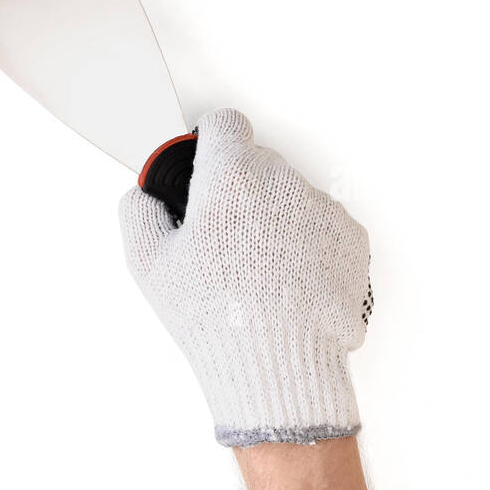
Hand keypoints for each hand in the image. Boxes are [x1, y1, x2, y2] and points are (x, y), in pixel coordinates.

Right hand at [119, 108, 370, 446]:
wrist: (278, 365)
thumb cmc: (215, 318)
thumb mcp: (148, 266)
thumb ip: (138, 213)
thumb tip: (143, 198)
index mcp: (231, 178)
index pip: (224, 123)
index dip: (209, 142)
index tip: (204, 161)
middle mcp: (283, 182)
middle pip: (258, 162)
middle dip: (239, 189)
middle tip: (221, 240)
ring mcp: (323, 209)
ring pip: (291, 196)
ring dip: (273, 219)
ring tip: (255, 273)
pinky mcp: (351, 239)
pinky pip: (321, 226)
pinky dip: (305, 246)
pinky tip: (284, 283)